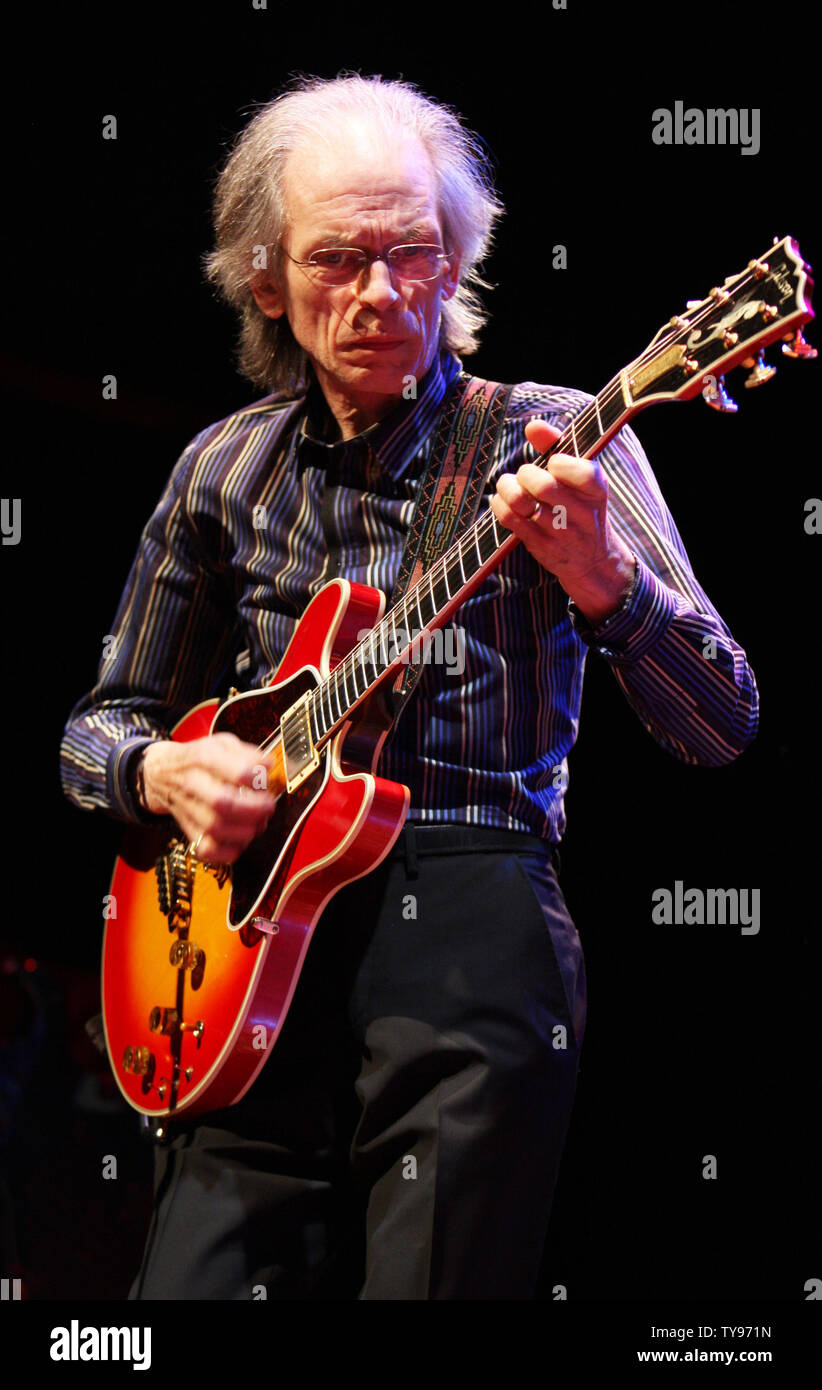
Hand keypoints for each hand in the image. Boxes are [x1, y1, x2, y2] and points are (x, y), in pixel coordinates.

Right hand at [140, 733, 278, 864]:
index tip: (265, 777)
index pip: (236, 770)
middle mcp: (193, 784)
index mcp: (204, 758)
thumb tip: (268, 766)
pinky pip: (206, 849)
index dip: (258, 778)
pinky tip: (241, 841)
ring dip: (245, 831)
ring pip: (214, 828)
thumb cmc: (198, 759)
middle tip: (268, 806)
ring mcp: (188, 808)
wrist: (162, 773)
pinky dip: (227, 852)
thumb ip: (249, 753)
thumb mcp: (222, 743)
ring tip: (258, 823)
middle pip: (222, 803)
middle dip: (254, 809)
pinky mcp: (188, 829)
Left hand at [490, 419, 635, 625]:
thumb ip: (557, 446)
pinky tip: (502, 500)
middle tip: (525, 475)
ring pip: (522, 503)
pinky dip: (500, 505)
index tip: (554, 463)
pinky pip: (511, 520)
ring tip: (508, 485)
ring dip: (507, 488)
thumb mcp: (580, 476)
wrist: (593, 559)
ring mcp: (561, 533)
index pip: (579, 471)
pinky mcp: (541, 547)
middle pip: (543, 486)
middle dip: (526, 474)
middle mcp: (582, 513)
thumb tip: (533, 425)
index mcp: (597, 489)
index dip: (558, 462)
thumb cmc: (580, 505)